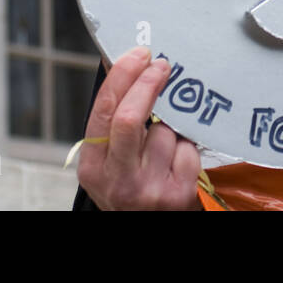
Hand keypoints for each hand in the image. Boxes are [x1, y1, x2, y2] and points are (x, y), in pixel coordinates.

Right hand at [77, 46, 202, 209]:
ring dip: (170, 128)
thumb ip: (114, 124)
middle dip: (148, 84)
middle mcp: (117, 180)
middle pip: (130, 118)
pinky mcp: (178, 193)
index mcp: (94, 168)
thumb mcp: (110, 162)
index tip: (139, 55)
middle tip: (161, 65)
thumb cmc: (130, 187)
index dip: (122, 77)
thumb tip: (126, 68)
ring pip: (165, 133)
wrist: (149, 227)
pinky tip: (178, 160)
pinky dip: (186, 146)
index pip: (104, 112)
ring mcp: (149, 189)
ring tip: (164, 145)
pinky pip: (188, 149)